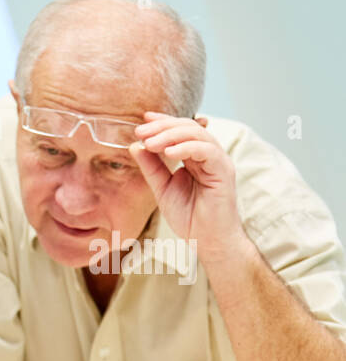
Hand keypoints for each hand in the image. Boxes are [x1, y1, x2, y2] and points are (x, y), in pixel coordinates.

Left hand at [130, 113, 244, 261]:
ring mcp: (218, 161)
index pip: (180, 131)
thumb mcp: (162, 188)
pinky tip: (169, 153)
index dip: (162, 122)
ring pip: (198, 134)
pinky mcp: (224, 170)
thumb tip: (135, 145)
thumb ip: (151, 167)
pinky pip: (207, 150)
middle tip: (141, 131)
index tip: (142, 120)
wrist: (207, 240)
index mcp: (194, 156)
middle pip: (188, 127)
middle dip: (162, 126)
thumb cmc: (188, 216)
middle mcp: (208, 155)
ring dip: (171, 135)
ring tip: (150, 142)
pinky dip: (187, 148)